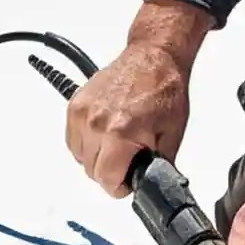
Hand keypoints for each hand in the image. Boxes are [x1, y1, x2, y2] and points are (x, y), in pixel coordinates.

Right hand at [66, 43, 190, 197]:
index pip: (107, 180)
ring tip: (115, 146)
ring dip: (96, 158)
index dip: (120, 186)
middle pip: (92, 171)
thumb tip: (153, 184)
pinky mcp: (75, 106)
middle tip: (127, 161)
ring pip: (80, 158)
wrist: (152, 57)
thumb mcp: (172, 135)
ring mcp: (82, 114)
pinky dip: (85, 144)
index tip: (127, 182)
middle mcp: (97, 123)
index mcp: (120, 133)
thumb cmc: (163, 89)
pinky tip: (102, 137)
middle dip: (110, 173)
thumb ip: (158, 166)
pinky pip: (72, 140)